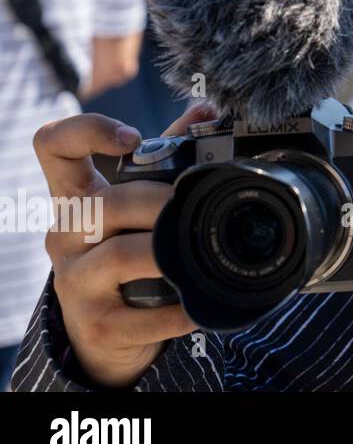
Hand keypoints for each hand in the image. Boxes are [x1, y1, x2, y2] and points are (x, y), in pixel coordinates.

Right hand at [34, 103, 217, 387]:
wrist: (104, 334)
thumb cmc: (124, 253)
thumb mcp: (135, 206)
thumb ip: (168, 156)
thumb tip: (207, 110)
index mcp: (75, 197)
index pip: (53, 147)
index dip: (87, 131)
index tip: (132, 137)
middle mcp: (65, 236)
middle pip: (105, 204)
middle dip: (158, 201)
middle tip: (195, 204)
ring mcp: (75, 283)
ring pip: (121, 255)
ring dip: (169, 250)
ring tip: (199, 252)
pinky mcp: (97, 325)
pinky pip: (145, 316)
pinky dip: (180, 309)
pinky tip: (200, 304)